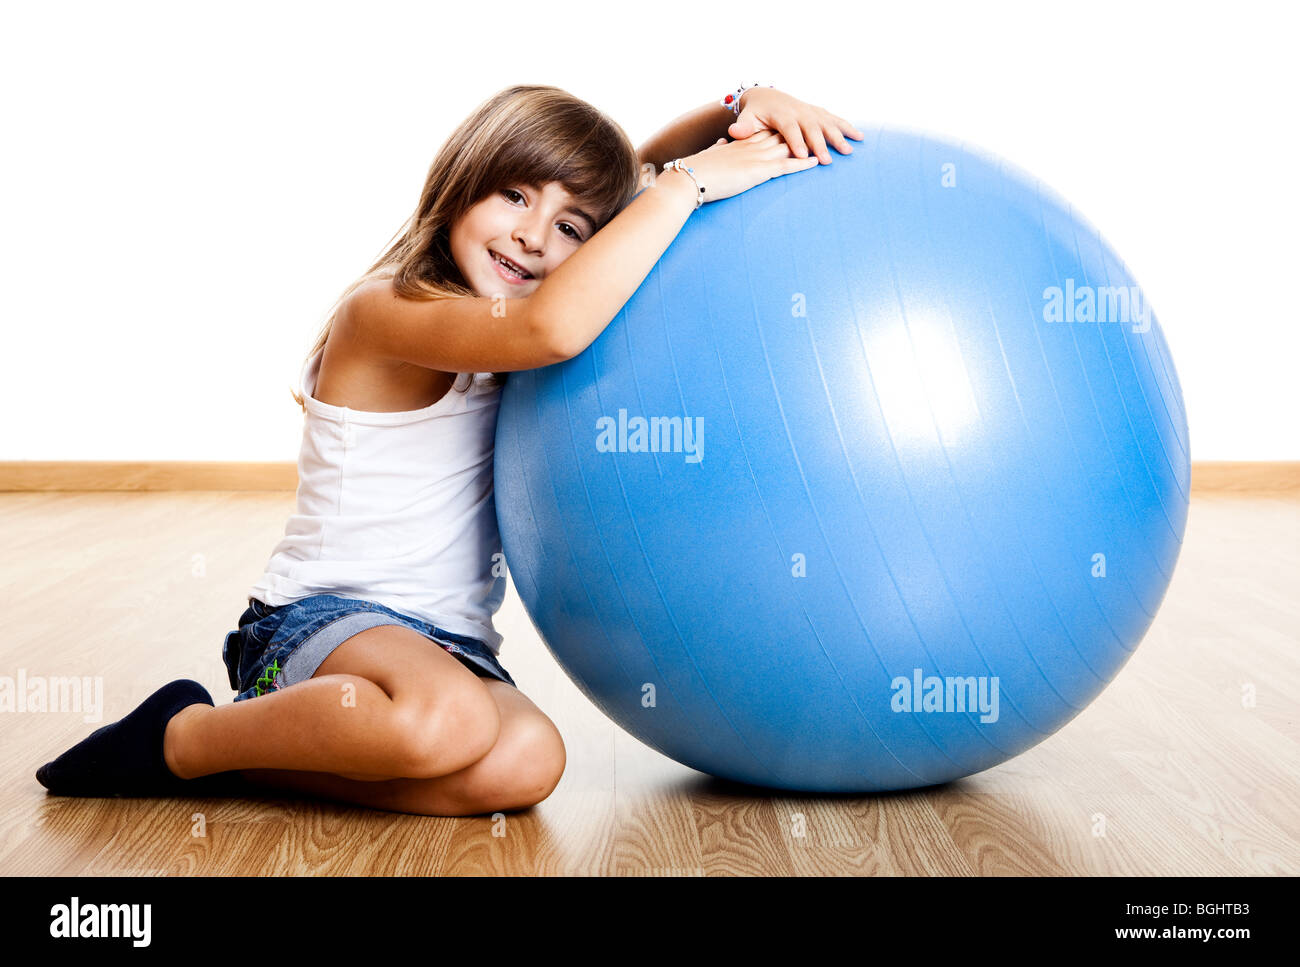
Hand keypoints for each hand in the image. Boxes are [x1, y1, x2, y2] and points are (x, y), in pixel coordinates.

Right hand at [673, 129, 818, 204]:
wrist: (688, 179)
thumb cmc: (696, 172)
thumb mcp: (711, 157)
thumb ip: (719, 150)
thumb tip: (720, 145)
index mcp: (742, 143)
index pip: (768, 133)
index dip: (785, 130)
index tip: (800, 126)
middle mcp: (752, 146)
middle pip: (784, 136)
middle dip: (805, 135)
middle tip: (825, 133)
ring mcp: (756, 157)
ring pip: (789, 149)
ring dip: (810, 149)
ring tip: (828, 149)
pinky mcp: (757, 171)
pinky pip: (784, 166)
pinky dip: (801, 164)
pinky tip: (815, 163)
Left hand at [726, 87, 864, 164]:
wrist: (765, 95)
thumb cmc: (754, 113)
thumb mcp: (746, 118)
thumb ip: (742, 127)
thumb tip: (733, 132)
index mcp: (781, 115)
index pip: (789, 129)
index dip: (796, 141)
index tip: (802, 155)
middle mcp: (798, 111)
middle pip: (811, 129)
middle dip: (820, 144)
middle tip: (827, 161)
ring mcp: (810, 111)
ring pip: (826, 124)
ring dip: (838, 137)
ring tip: (849, 151)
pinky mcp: (817, 112)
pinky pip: (834, 119)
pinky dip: (847, 127)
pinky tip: (860, 137)